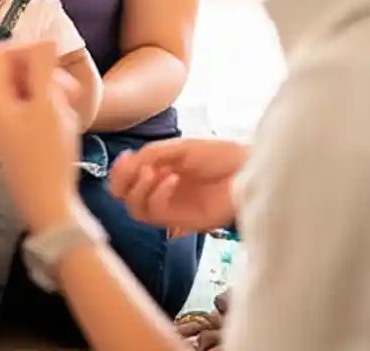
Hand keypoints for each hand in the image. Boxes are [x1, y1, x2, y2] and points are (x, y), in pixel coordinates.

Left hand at [0, 40, 81, 231]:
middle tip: (65, 88)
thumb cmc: (47, 157)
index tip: (53, 60)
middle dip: (40, 72)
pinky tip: (61, 120)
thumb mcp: (48, 105)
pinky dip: (41, 107)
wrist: (47, 203)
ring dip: (45, 90)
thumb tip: (43, 39)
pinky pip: (21, 108)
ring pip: (20, 90)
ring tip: (68, 106)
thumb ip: (42, 67)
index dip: (27, 49)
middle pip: (10, 71)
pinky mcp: (7, 137)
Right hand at [110, 138, 245, 234]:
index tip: (125, 159)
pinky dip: (156, 195)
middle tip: (134, 168)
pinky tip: (171, 180)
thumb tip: (128, 164)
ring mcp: (172, 207)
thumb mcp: (180, 147)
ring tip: (152, 173)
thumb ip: (151, 154)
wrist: (249, 168)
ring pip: (135, 209)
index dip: (120, 171)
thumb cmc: (220, 155)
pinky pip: (156, 214)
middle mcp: (162, 192)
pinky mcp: (183, 221)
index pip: (127, 179)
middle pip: (125, 197)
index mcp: (160, 173)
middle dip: (122, 181)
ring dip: (138, 189)